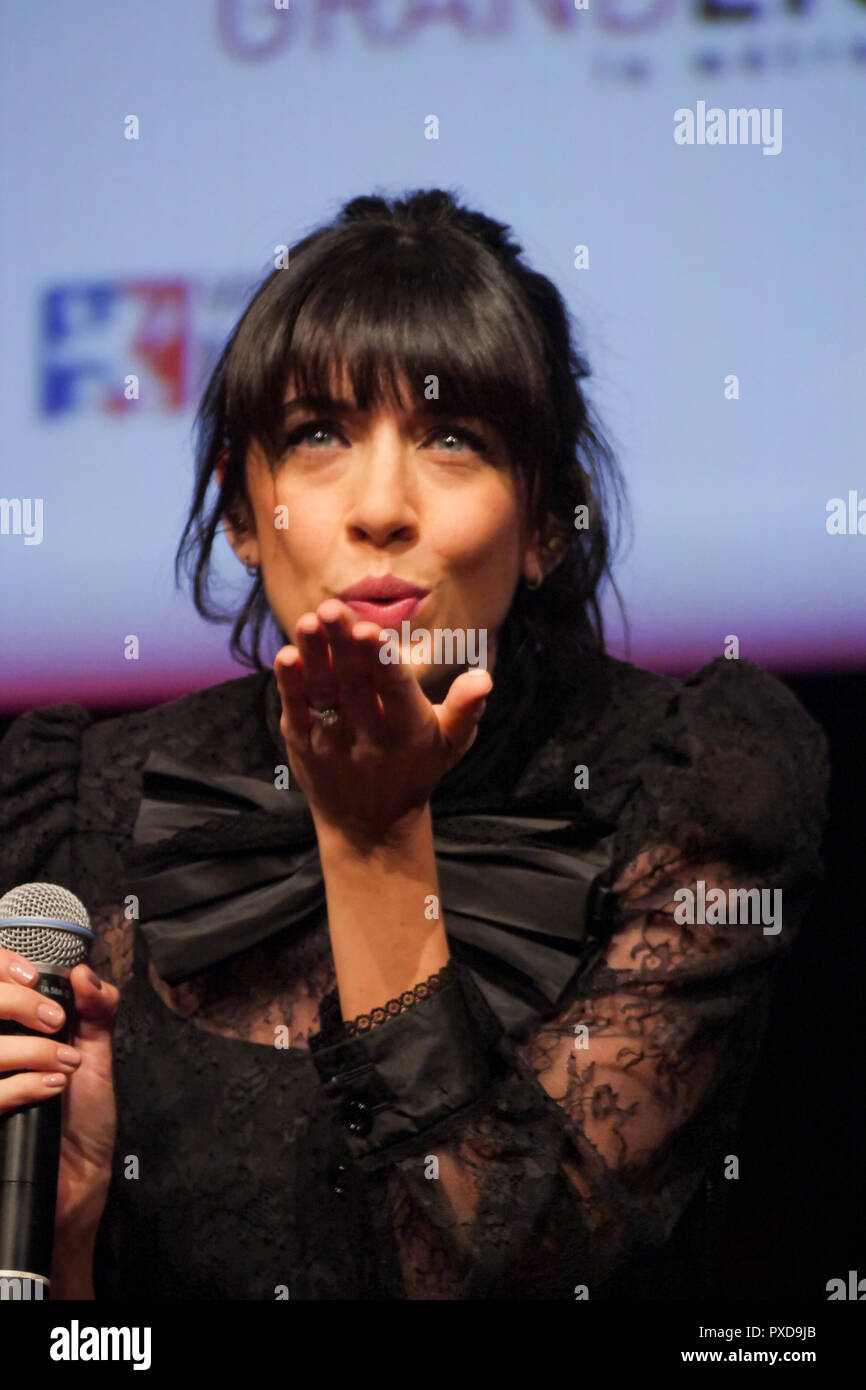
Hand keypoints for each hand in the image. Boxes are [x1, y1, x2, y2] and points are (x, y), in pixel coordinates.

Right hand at [0, 950, 118, 1235]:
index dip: (2, 968)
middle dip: (17, 1004)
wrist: (78, 1178)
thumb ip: (95, 1009)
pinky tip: (52, 1088)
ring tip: (65, 1067)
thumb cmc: (81, 1117)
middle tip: (56, 1021)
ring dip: (33, 1052)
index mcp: (9, 1033)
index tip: (32, 976)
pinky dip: (25, 1084)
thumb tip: (84, 973)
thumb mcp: (94, 1054)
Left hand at [274, 598, 492, 847]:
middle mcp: (370, 739)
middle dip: (342, 645)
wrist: (370, 825)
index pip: (395, 692)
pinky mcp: (303, 745)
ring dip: (314, 657)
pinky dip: (289, 684)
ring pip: (322, 694)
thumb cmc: (416, 769)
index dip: (381, 662)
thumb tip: (484, 679)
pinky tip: (287, 655)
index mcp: (409, 732)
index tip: (370, 630)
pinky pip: (295, 711)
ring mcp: (333, 743)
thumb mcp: (451, 745)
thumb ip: (466, 710)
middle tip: (332, 607)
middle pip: (354, 685)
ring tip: (308, 621)